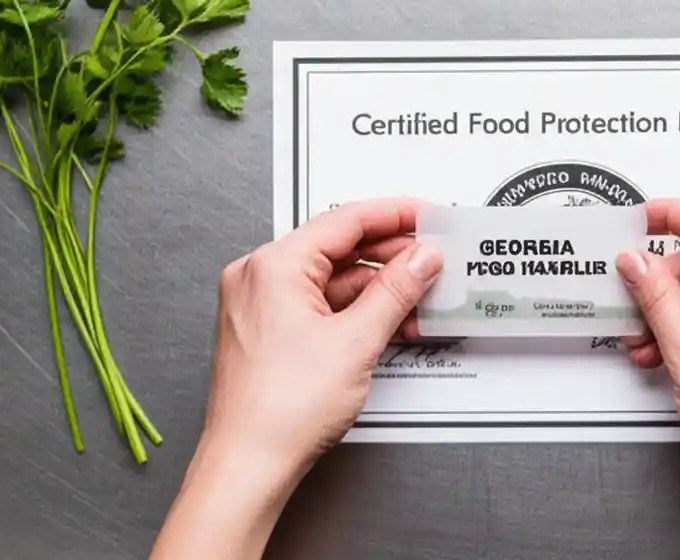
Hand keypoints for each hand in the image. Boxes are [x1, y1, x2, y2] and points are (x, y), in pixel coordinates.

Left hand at [151, 198, 442, 559]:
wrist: (248, 465)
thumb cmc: (278, 411)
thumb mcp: (356, 341)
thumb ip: (396, 292)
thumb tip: (421, 259)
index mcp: (273, 267)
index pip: (345, 220)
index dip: (395, 214)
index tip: (426, 215)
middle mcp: (258, 278)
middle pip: (338, 248)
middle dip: (391, 256)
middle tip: (432, 257)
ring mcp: (260, 305)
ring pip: (332, 279)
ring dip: (378, 289)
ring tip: (418, 298)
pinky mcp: (267, 331)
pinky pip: (319, 304)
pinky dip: (356, 311)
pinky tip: (388, 321)